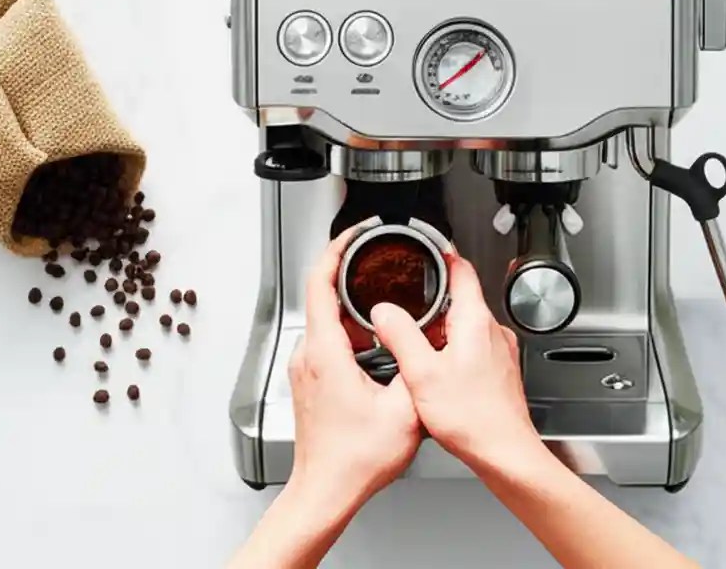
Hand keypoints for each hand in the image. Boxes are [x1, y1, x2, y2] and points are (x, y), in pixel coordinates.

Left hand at [288, 230, 421, 505]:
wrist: (327, 491)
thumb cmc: (355, 460)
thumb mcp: (405, 408)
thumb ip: (414, 365)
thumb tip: (420, 338)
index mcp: (326, 352)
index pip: (320, 282)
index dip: (338, 250)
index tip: (355, 234)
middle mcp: (308, 356)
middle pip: (323, 296)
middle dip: (353, 275)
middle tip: (381, 262)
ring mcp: (305, 370)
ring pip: (327, 321)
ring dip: (355, 308)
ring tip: (388, 307)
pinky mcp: (309, 383)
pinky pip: (327, 343)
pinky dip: (350, 332)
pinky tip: (376, 346)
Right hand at [369, 255, 541, 469]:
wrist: (504, 452)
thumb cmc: (473, 418)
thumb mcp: (422, 373)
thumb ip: (401, 335)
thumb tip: (384, 311)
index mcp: (476, 322)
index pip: (462, 270)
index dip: (443, 255)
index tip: (429, 249)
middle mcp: (493, 332)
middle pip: (462, 298)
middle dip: (434, 300)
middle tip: (407, 307)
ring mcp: (500, 352)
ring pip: (467, 326)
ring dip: (442, 329)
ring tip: (418, 346)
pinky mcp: (500, 372)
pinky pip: (474, 348)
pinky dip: (454, 350)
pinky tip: (439, 373)